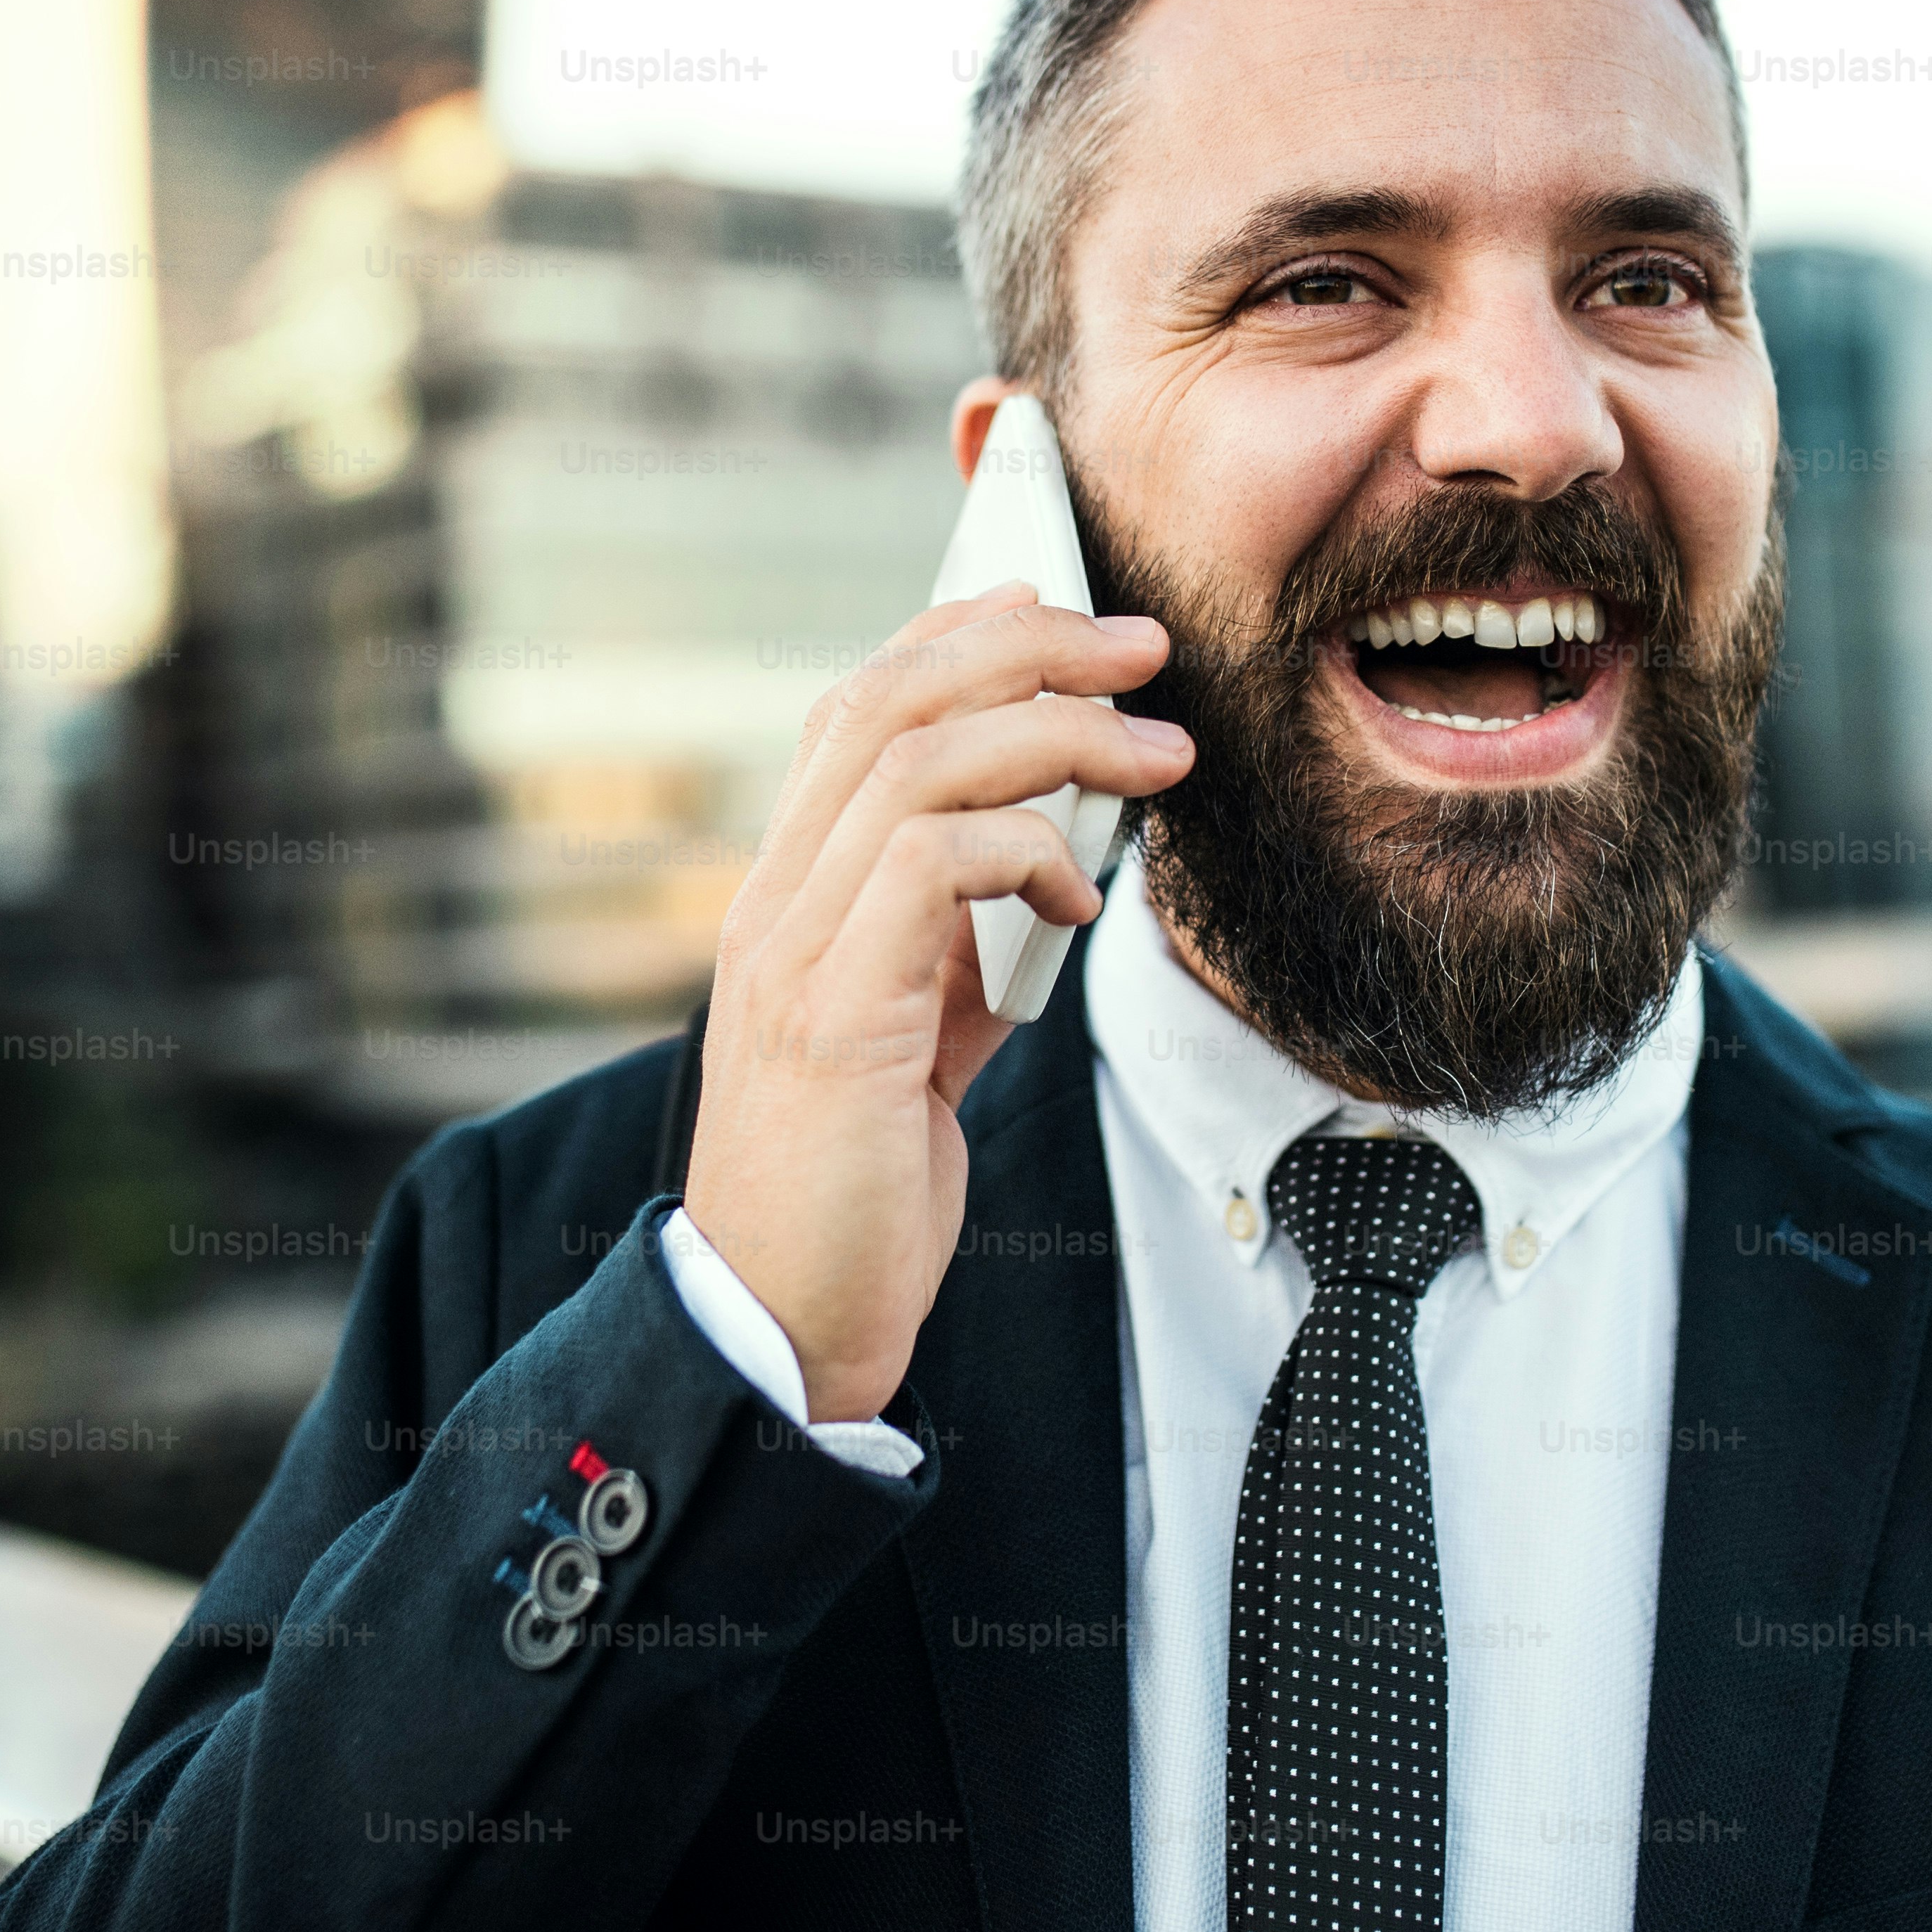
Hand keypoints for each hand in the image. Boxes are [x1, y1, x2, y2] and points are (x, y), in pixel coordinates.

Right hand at [682, 584, 1190, 1420]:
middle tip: (1143, 649)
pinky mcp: (835, 1012)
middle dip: (1026, 647)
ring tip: (1158, 755)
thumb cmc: (853, 1191)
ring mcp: (793, 951)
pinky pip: (932, 862)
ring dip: (1057, 733)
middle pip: (887, 699)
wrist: (784, 1327)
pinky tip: (1078, 898)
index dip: (954, 635)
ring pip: (917, 758)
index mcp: (786, 898)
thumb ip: (958, 946)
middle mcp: (773, 903)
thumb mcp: (916, 1039)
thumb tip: (1048, 864)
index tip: (1052, 604)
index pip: (856, 709)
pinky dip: (1026, 851)